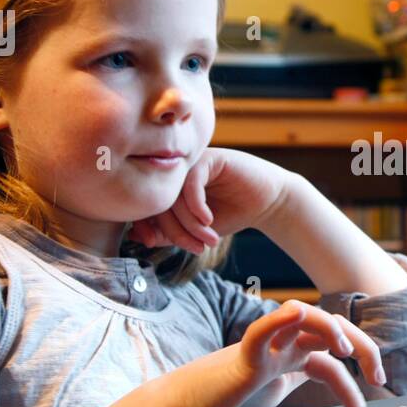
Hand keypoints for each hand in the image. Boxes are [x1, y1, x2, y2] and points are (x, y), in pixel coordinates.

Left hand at [129, 147, 291, 252]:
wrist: (267, 202)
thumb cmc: (231, 213)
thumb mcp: (195, 230)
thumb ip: (169, 232)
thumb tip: (139, 235)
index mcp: (169, 185)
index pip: (147, 205)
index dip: (147, 227)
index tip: (154, 243)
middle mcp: (177, 171)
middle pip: (160, 202)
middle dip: (176, 231)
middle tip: (195, 247)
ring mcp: (193, 163)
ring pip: (175, 196)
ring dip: (190, 223)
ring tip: (207, 239)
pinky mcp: (210, 159)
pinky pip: (191, 183)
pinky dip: (197, 206)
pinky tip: (208, 220)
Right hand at [228, 300, 385, 406]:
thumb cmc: (221, 401)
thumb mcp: (270, 395)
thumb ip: (292, 385)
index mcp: (289, 357)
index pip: (334, 355)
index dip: (357, 374)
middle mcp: (281, 347)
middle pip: (332, 328)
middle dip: (363, 346)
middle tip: (379, 378)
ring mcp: (264, 349)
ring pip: (306, 318)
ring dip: (334, 329)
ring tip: (349, 354)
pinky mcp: (243, 359)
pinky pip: (261, 331)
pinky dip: (279, 319)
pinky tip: (296, 314)